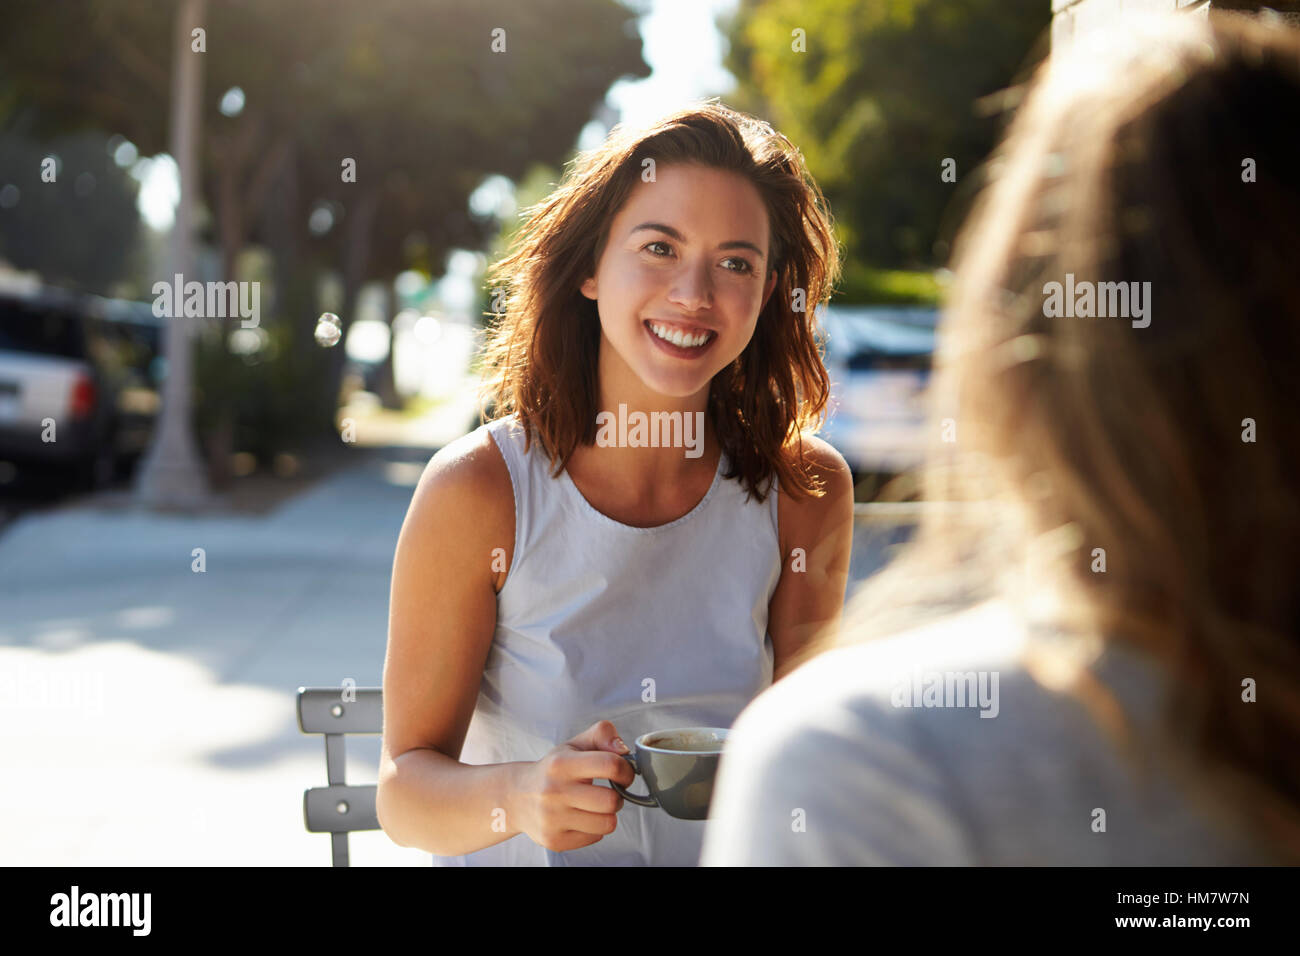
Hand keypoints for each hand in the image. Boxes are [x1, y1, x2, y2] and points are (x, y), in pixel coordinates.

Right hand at [509, 720, 633, 852]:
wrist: (517, 797)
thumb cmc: (552, 770)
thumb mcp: (573, 745)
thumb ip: (602, 735)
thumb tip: (624, 749)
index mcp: (561, 764)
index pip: (609, 764)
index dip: (626, 770)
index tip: (624, 774)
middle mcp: (554, 791)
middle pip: (611, 801)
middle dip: (617, 796)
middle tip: (608, 792)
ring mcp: (552, 819)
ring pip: (607, 823)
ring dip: (607, 815)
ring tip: (594, 806)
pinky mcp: (554, 840)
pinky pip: (595, 837)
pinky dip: (594, 829)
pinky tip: (581, 818)